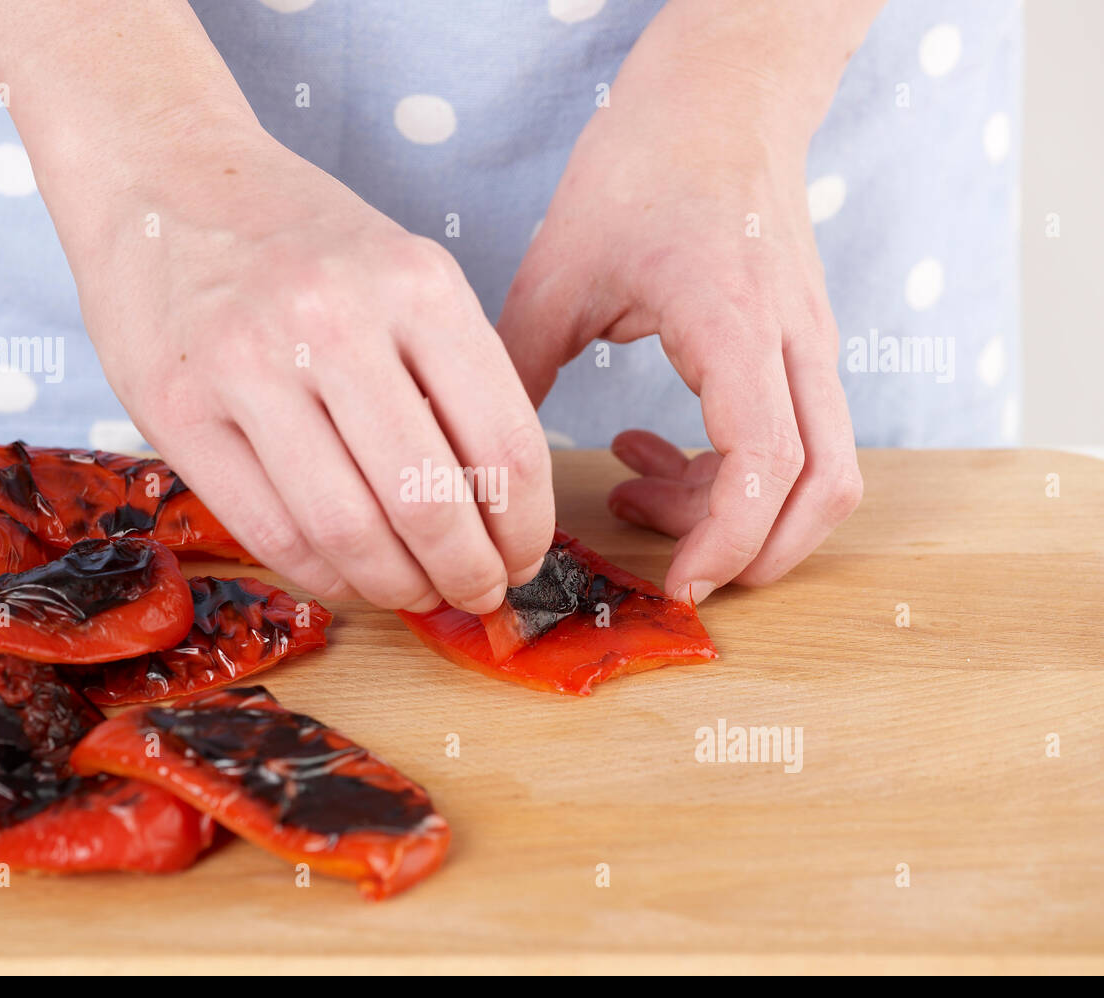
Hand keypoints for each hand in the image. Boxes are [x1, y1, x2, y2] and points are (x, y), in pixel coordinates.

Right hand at [0, 0, 554, 612]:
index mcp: (417, 283)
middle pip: (429, 503)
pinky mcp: (176, 409)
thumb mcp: (401, 272)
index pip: (505, 444)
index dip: (527, 529)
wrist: (162, 173)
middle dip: (467, 574)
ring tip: (414, 592)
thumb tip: (497, 512)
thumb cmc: (298, 238)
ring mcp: (247, 365)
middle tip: (476, 595)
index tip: (523, 559)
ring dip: (396, 587)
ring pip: (349, 530)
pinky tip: (346, 574)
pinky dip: (323, 574)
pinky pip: (270, 531)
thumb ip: (451, 376)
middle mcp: (334, 318)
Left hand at [499, 0, 876, 603]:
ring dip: (740, 515)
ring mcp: (809, 346)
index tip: (675, 584)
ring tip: (634, 493)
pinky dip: (732, 475)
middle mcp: (794, 343)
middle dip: (759, 554)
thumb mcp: (559, 272)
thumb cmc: (643, 168)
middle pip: (827, 488)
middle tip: (677, 573)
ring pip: (823, 471)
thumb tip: (485, 460)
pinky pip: (796, 439)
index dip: (725, 541)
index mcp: (735, 324)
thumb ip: (521, 369)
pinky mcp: (798, 348)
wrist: (720, 98)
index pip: (767, 465)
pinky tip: (648, 453)